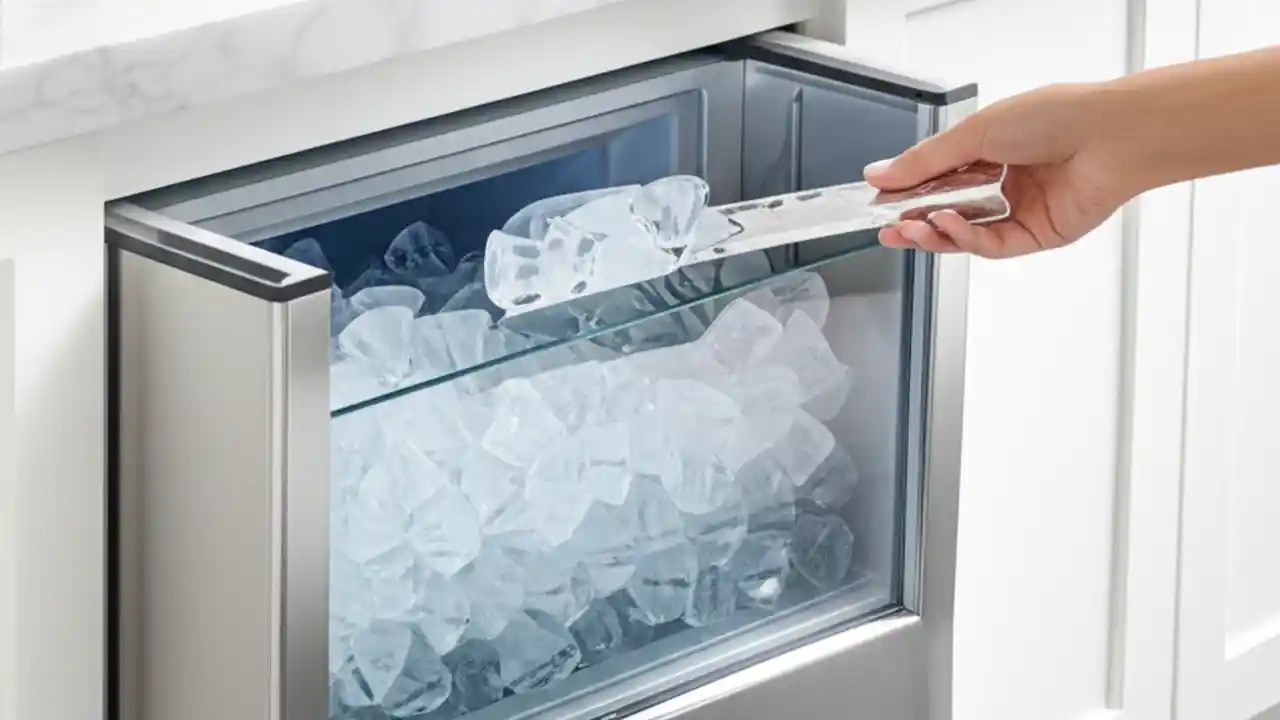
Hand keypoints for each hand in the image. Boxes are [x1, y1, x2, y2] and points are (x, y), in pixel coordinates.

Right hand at [864, 83, 1136, 258]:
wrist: (1110, 138)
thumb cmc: (1056, 118)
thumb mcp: (975, 132)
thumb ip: (925, 161)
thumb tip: (880, 173)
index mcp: (988, 151)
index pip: (936, 178)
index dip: (906, 191)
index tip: (878, 200)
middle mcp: (1002, 183)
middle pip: (946, 211)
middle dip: (913, 222)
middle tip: (887, 228)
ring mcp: (1017, 212)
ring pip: (964, 234)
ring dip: (934, 234)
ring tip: (908, 229)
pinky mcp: (1034, 236)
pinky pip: (990, 245)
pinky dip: (964, 238)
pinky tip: (946, 226)